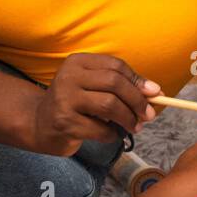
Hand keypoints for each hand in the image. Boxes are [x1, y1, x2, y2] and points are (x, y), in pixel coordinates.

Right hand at [28, 53, 159, 156]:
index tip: (155, 93)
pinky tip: (113, 134)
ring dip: (128, 118)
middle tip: (148, 115)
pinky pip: (100, 129)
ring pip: (109, 105)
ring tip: (135, 126)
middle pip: (114, 83)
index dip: (138, 80)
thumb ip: (121, 85)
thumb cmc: (75, 103)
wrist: (40, 124)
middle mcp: (69, 76)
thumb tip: (156, 92)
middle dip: (137, 100)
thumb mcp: (94, 86)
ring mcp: (64, 99)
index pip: (116, 65)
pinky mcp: (64, 122)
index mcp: (78, 62)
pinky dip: (113, 134)